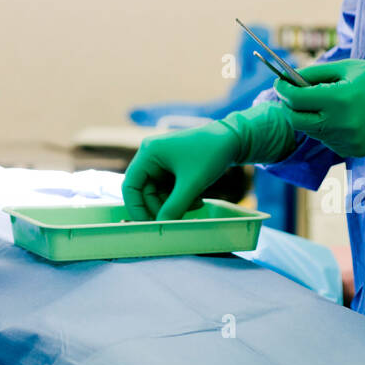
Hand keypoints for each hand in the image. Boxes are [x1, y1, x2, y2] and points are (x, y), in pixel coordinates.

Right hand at [122, 103, 301, 221]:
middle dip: (161, 207)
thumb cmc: (211, 154)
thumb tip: (161, 226)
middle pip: (145, 191)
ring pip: (158, 192)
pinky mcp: (172, 166)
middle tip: (176, 219)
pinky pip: (168, 188)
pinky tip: (197, 200)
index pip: (130, 186)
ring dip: (173, 204)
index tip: (147, 225)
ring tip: (195, 205)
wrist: (233, 139)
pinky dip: (180, 197)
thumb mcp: (191, 184)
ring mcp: (162, 161)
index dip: (136, 208)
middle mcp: (151, 156)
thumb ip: (174, 207)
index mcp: (149, 153)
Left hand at [273, 59, 364, 157]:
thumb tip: (290, 77)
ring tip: (328, 103)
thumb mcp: (350, 67)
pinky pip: (328, 140)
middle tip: (295, 95)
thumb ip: (317, 73)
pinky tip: (343, 117)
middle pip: (296, 120)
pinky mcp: (353, 151)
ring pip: (311, 131)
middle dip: (291, 107)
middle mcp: (339, 124)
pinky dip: (327, 128)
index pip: (294, 99)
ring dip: (310, 117)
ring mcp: (346, 141)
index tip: (280, 82)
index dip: (282, 89)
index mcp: (338, 100)